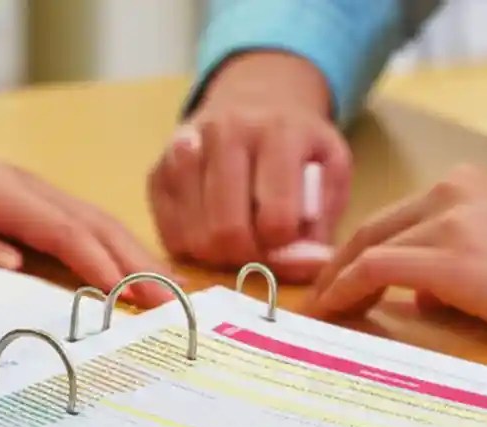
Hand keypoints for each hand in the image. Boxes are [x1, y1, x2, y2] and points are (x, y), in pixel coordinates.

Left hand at [0, 103, 175, 307]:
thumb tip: (16, 266)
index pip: (60, 228)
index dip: (99, 261)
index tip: (130, 293)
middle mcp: (21, 184)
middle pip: (91, 222)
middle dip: (135, 261)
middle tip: (171, 302)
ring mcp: (28, 190)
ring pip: (94, 221)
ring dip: (134, 255)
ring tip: (170, 293)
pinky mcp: (28, 203)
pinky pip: (80, 225)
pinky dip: (114, 249)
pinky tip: (136, 273)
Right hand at [148, 52, 350, 282]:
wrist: (254, 101)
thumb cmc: (298, 147)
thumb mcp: (330, 175)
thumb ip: (321, 224)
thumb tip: (310, 266)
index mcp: (277, 131)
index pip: (275, 219)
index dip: (285, 246)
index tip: (289, 238)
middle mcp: (224, 132)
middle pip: (227, 232)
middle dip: (247, 257)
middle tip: (259, 248)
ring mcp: (182, 149)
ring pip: (194, 237)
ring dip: (218, 255)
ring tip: (237, 238)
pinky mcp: (156, 170)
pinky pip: (167, 233)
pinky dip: (190, 246)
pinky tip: (210, 230)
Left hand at [302, 165, 486, 351]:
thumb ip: (450, 264)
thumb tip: (412, 296)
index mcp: (465, 183)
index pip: (392, 220)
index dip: (355, 254)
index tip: (333, 283)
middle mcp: (452, 190)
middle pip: (370, 230)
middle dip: (334, 268)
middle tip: (313, 302)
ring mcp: (450, 219)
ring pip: (368, 250)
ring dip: (336, 285)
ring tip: (320, 317)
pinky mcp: (449, 256)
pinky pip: (373, 271)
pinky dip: (344, 292)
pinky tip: (333, 314)